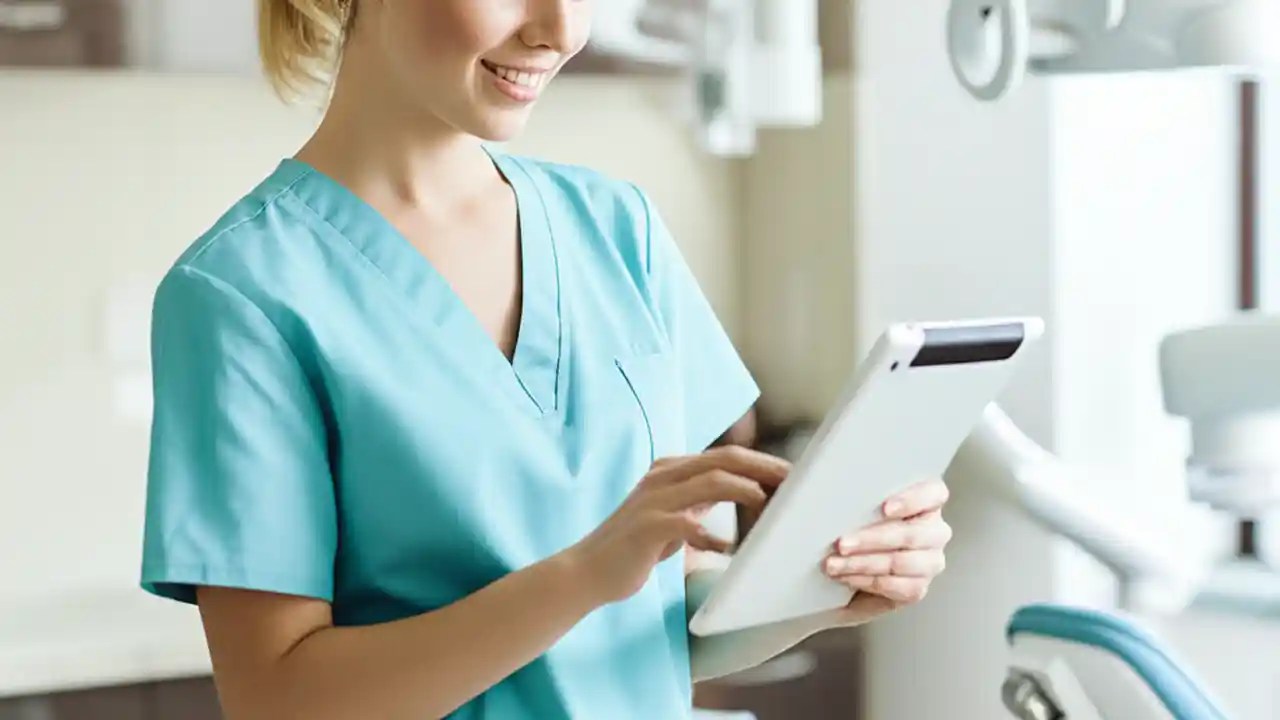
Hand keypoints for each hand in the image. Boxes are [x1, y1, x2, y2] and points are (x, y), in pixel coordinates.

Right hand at [567, 446, 790, 606]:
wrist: (587, 571)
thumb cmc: (636, 547)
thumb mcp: (674, 515)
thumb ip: (701, 501)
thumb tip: (745, 494)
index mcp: (671, 471)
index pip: (724, 456)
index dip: (760, 462)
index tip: (791, 476)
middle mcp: (663, 476)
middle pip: (724, 459)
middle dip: (763, 467)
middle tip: (795, 482)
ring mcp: (653, 499)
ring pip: (711, 481)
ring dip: (747, 492)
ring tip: (771, 509)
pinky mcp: (647, 527)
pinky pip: (688, 524)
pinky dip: (712, 535)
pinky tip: (727, 549)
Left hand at [824, 478, 951, 613]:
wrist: (846, 572)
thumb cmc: (850, 527)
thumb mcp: (851, 505)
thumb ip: (851, 492)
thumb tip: (822, 483)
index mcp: (925, 502)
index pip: (935, 493)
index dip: (913, 500)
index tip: (885, 508)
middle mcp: (934, 531)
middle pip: (913, 534)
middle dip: (872, 539)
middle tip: (841, 543)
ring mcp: (929, 562)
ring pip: (902, 562)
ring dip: (863, 563)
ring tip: (834, 564)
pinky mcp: (917, 588)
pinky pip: (897, 586)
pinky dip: (866, 581)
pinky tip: (846, 577)